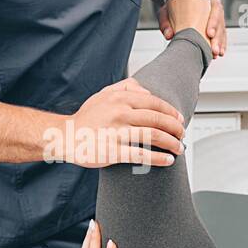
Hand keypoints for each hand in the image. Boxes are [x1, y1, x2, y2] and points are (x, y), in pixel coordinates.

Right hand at [68, 79, 183, 167]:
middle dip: (175, 128)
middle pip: (157, 119)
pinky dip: (159, 158)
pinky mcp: (113, 151)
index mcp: (119, 98)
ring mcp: (116, 132)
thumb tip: (147, 91)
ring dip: (172, 143)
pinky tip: (168, 160)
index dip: (171, 112)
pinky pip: (142, 154)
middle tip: (182, 134)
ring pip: (154, 136)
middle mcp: (119, 113)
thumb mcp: (103, 95)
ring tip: (179, 148)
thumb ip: (125, 87)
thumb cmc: (86, 118)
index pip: (154, 103)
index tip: (180, 119)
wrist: (66, 136)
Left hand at [159, 0, 225, 57]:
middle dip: (218, 38)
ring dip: (220, 43)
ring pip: (222, 31)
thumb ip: (166, 21)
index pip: (215, 8)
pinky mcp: (216, 27)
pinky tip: (219, 53)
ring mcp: (216, 18)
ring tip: (216, 54)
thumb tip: (168, 35)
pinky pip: (222, 36)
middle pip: (220, 22)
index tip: (210, 33)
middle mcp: (213, 8)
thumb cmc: (173, 5)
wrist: (175, 4)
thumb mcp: (167, 10)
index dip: (214, 22)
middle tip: (214, 50)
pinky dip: (221, 45)